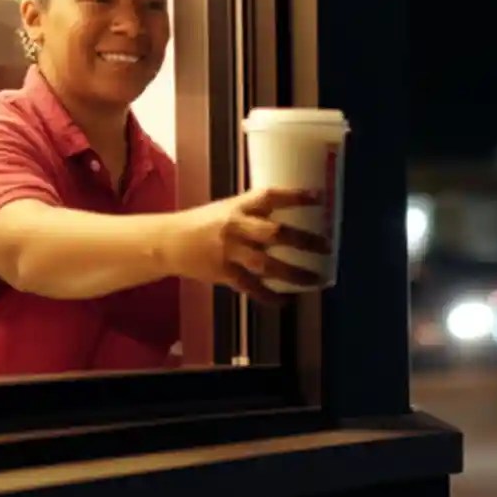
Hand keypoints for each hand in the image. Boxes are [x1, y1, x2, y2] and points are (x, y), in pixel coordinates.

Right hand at [163, 187, 332, 303]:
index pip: (269, 196)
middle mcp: (236, 227)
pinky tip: (286, 301)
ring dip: (293, 273)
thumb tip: (286, 219)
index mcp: (238, 207)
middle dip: (302, 240)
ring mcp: (230, 252)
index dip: (294, 196)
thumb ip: (253, 214)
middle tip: (326, 246)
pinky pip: (251, 287)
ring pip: (266, 264)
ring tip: (315, 279)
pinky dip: (269, 296)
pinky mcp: (224, 273)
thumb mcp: (227, 209)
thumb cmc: (203, 224)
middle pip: (273, 233)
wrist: (169, 241)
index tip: (319, 197)